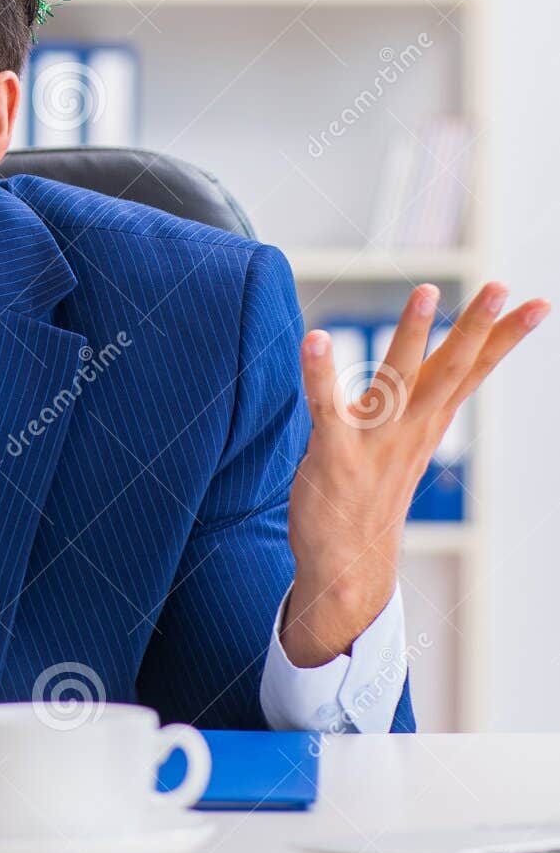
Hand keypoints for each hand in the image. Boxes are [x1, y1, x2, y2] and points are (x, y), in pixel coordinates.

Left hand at [284, 280, 548, 665]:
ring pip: (398, 380)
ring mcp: (375, 443)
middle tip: (500, 285)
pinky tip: (315, 338)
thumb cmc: (371, 494)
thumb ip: (421, 403)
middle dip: (476, 327)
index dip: (503, 337)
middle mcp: (409, 429)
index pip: (473, 372)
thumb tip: (442, 368)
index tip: (536, 303)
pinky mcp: (334, 455)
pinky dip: (320, 373)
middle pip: (449, 369)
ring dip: (412, 335)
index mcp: (427, 423)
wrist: (346, 566)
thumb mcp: (408, 443)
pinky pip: (326, 408)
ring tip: (426, 291)